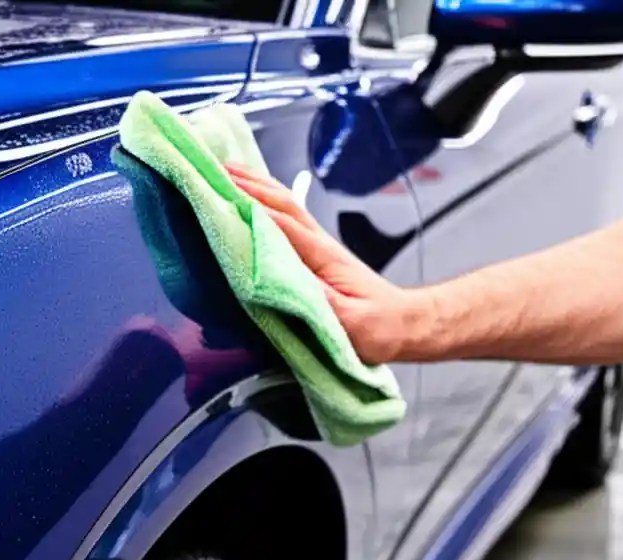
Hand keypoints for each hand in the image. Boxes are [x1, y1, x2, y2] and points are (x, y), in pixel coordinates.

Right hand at [224, 163, 431, 364]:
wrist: (405, 324)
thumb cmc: (378, 327)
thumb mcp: (349, 321)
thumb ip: (315, 299)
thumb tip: (278, 280)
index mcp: (324, 257)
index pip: (282, 224)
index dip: (252, 206)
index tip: (222, 193)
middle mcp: (320, 244)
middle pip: (282, 204)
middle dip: (249, 184)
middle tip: (217, 169)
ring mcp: (320, 246)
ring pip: (285, 206)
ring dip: (258, 185)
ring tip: (230, 171)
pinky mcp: (318, 253)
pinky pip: (288, 219)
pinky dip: (268, 201)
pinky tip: (257, 197)